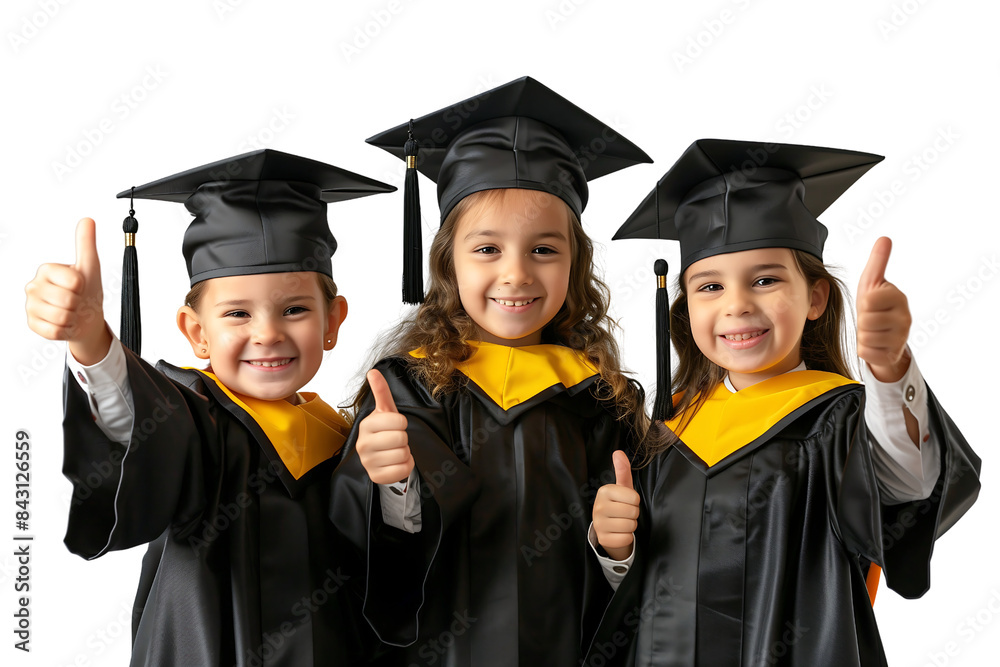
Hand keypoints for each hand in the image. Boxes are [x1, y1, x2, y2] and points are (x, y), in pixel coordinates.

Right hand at [25, 218, 111, 364]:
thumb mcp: (89, 267)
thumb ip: (86, 244)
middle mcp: (34, 286)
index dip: (83, 287)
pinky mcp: (32, 324)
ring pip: (60, 317)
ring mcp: (31, 306)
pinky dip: (65, 330)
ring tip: (71, 312)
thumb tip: (87, 220)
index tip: (80, 286)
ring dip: (72, 318)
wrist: (86, 318)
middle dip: (78, 304)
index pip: (74, 281)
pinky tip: (64, 323)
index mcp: (47, 270)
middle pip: (67, 301)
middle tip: (76, 302)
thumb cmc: (87, 291)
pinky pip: (53, 331)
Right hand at [356, 369, 414, 484]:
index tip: (395, 425)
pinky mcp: (376, 477)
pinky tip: (396, 462)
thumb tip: (373, 371)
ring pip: (403, 454)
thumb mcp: (385, 411)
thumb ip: (381, 391)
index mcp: (366, 425)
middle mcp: (363, 444)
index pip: (398, 420)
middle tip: (395, 439)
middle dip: (404, 438)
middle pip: (401, 438)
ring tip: (394, 450)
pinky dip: (405, 466)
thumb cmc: (384, 430)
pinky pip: (402, 470)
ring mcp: (368, 462)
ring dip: (404, 452)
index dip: (402, 423)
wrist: (380, 455)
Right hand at [593, 450, 639, 560]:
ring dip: (630, 526)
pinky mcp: (603, 540)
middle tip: (624, 514)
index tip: (626, 502)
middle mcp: (598, 507)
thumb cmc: (618, 505)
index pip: (634, 498)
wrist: (608, 529)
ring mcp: (599, 524)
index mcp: (604, 491)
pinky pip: (626, 538)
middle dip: (633, 514)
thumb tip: (618, 452)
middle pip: (633, 512)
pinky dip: (626, 537)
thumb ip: (623, 471)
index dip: (635, 501)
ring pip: (630, 526)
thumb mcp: (622, 488)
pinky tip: (619, 533)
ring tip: (622, 522)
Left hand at [857, 237, 911, 381]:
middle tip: (870, 318)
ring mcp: (900, 339)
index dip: (864, 302)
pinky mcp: (892, 355)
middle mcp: (905, 318)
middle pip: (865, 319)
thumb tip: (884, 238)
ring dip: (862, 334)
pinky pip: (865, 352)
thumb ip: (878, 262)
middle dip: (862, 319)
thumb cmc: (875, 305)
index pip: (868, 300)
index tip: (871, 303)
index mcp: (899, 298)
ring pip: (864, 337)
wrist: (883, 335)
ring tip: (872, 330)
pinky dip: (864, 349)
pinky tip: (874, 343)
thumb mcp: (872, 282)